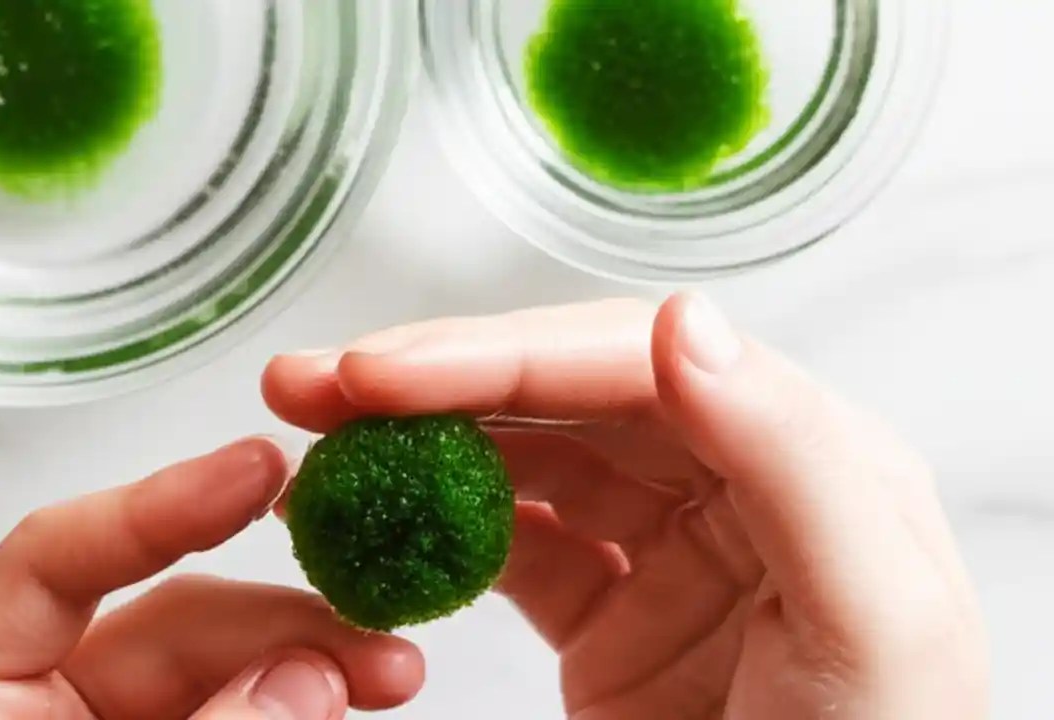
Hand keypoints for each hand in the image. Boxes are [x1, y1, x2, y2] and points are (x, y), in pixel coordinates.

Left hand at [0, 438, 422, 719]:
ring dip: (317, 660)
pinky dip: (305, 703)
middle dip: (288, 611)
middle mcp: (49, 703)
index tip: (258, 469)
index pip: (56, 555)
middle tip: (375, 625)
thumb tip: (308, 677)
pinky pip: (251, 714)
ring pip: (231, 668)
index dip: (163, 501)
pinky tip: (351, 697)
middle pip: (178, 613)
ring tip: (390, 667)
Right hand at [262, 294, 988, 718]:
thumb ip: (792, 458)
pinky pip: (512, 546)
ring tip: (323, 444)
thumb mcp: (871, 616)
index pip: (636, 366)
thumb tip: (683, 321)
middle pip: (564, 395)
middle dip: (431, 380)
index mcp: (810, 454)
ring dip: (422, 444)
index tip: (384, 373)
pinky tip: (383, 525)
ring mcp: (666, 545)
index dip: (501, 356)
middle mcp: (733, 480)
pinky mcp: (612, 610)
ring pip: (525, 458)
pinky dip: (440, 532)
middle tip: (314, 384)